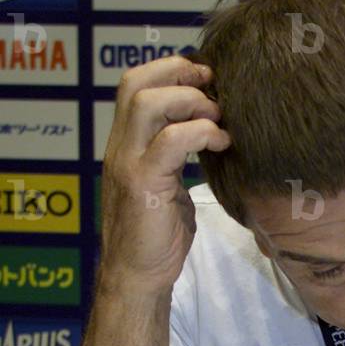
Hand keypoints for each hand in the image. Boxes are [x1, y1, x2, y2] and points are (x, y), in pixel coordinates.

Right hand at [99, 54, 231, 292]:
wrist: (138, 276)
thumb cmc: (157, 236)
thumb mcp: (169, 186)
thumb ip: (178, 157)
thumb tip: (210, 135)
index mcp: (126, 143)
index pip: (135, 84)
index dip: (170, 69)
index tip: (206, 79)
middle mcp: (121, 146)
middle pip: (136, 82)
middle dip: (179, 71)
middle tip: (214, 86)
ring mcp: (129, 163)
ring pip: (148, 103)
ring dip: (190, 100)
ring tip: (217, 116)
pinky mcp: (143, 183)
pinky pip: (171, 141)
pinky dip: (201, 133)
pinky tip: (222, 144)